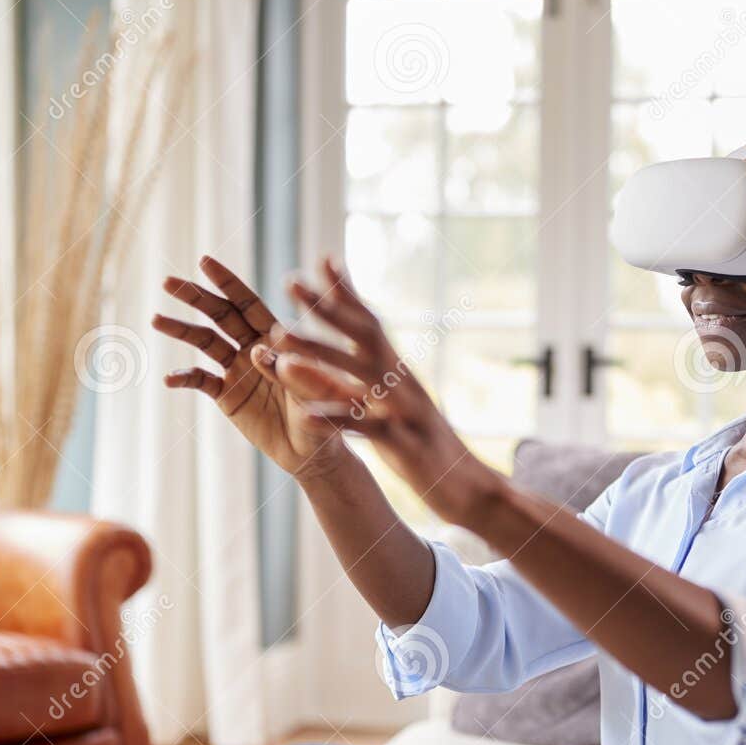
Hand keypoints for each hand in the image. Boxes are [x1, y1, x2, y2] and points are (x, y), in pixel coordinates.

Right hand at [153, 256, 352, 480]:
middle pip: (221, 315)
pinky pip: (201, 381)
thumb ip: (291, 369)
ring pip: (205, 342)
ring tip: (157, 319)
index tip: (205, 261)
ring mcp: (238, 370)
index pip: (248, 304)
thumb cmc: (324, 415)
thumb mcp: (316, 391)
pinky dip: (185, 378)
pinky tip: (169, 379)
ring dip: (182, 330)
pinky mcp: (227, 395)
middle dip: (196, 297)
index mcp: (276, 338)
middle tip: (169, 281)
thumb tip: (257, 351)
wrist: (312, 452)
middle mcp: (253, 348)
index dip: (227, 283)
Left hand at [252, 256, 505, 526]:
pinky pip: (365, 428)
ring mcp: (403, 409)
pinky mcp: (402, 442)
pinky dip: (336, 420)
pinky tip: (306, 415)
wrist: (466, 485)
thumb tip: (353, 346)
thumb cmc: (424, 443)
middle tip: (289, 281)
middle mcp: (402, 381)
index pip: (371, 321)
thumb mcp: (399, 402)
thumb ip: (375, 375)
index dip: (347, 291)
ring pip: (357, 375)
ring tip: (278, 340)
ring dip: (317, 355)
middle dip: (325, 308)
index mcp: (398, 370)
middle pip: (363, 334)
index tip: (321, 259)